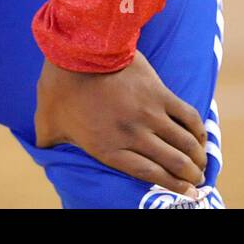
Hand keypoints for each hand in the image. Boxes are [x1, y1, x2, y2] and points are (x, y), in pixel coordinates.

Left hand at [34, 51, 207, 197]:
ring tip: (202, 163)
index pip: (149, 174)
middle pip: (172, 162)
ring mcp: (148, 114)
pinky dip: (198, 128)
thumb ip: (48, 141)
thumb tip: (41, 148)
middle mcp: (132, 135)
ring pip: (183, 142)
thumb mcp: (47, 122)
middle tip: (198, 180)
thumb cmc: (60, 87)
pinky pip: (186, 115)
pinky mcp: (158, 92)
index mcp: (108, 148)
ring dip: (197, 156)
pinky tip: (202, 136)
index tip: (187, 193)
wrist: (78, 50)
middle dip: (190, 175)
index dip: (172, 186)